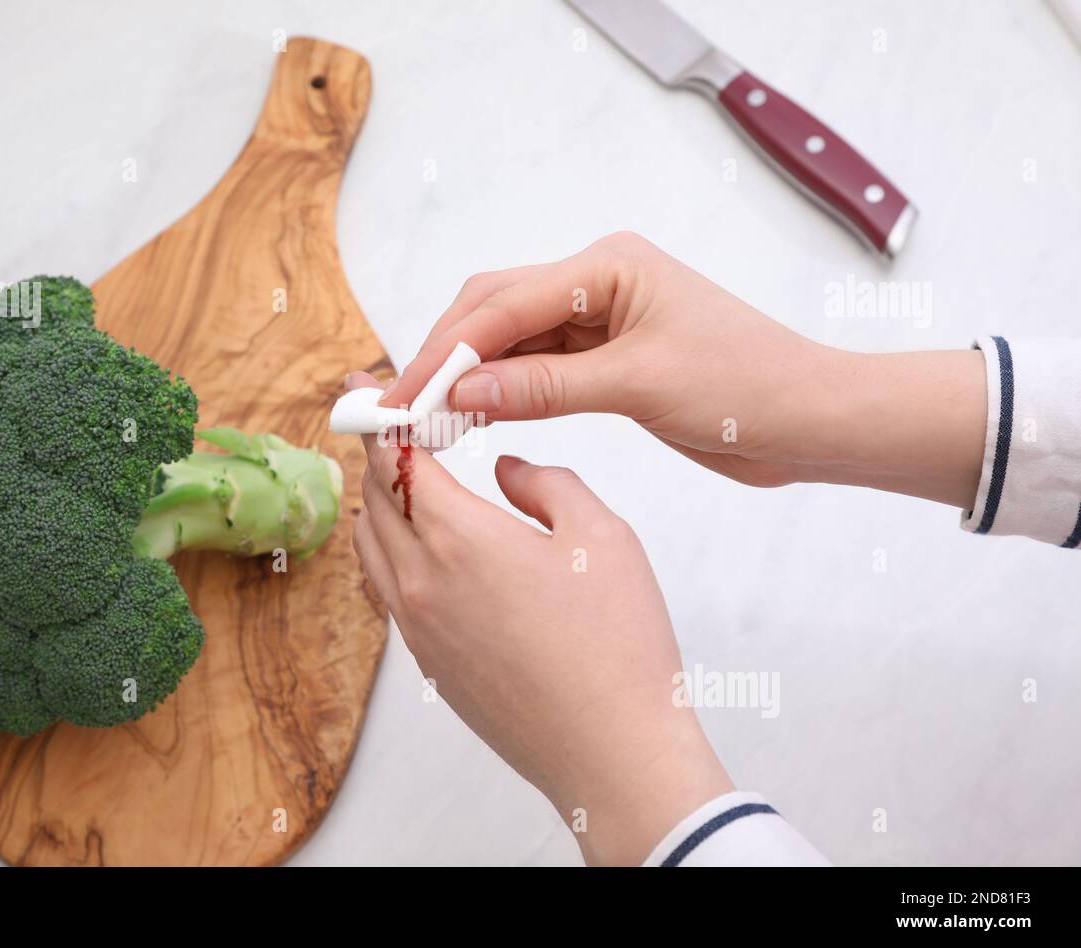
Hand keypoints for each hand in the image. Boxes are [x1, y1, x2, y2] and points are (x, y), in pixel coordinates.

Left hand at [346, 373, 731, 865]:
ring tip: (401, 476)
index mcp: (458, 540)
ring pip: (372, 548)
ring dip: (378, 503)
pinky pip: (388, 589)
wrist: (612, 753)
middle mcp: (420, 583)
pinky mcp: (428, 663)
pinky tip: (422, 544)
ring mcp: (417, 629)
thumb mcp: (602, 535)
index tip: (369, 392)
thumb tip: (509, 471)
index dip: (379, 419)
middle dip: (375, 453)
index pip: (394, 461)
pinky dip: (389, 551)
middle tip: (385, 423)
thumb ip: (545, 483)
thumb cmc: (617, 646)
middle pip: (374, 500)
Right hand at [383, 232, 985, 509]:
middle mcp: (596, 282)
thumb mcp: (638, 384)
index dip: (445, 353)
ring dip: (467, 378)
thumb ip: (545, 386)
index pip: (502, 305)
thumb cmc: (746, 387)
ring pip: (508, 342)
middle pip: (492, 310)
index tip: (404, 397)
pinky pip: (534, 371)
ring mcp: (598, 320)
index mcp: (607, 266)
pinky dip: (500, 394)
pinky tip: (469, 417)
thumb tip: (464, 390)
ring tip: (423, 420)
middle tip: (399, 409)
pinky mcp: (603, 359)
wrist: (807, 420)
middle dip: (444, 357)